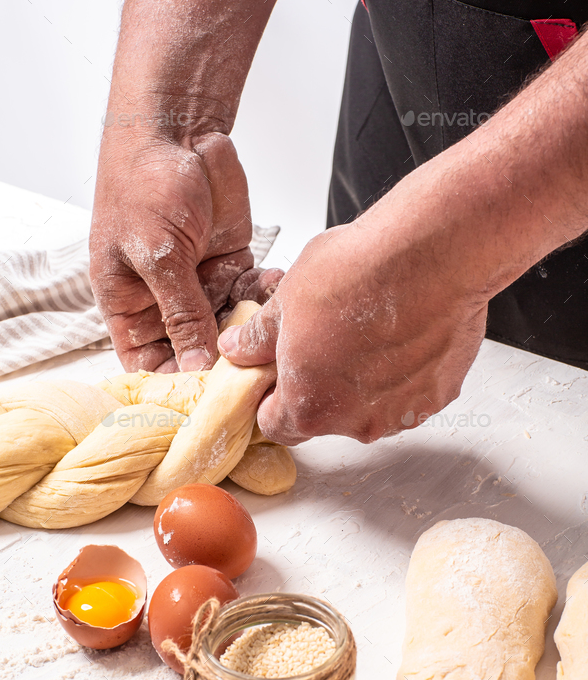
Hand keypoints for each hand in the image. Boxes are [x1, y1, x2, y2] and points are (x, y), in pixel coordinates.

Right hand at [90, 130, 278, 372]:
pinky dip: (266, 294)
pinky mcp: (230, 265)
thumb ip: (181, 312)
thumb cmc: (145, 185)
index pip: (149, 363)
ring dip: (251, 329)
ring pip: (228, 327)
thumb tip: (196, 365)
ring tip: (274, 327)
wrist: (177, 131)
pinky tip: (278, 286)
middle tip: (255, 372)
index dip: (175, 383)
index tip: (208, 396)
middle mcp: (164, 301)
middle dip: (223, 363)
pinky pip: (251, 294)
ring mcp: (199, 284)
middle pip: (194, 352)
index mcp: (129, 305)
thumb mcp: (158, 256)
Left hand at [217, 220, 487, 444]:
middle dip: (320, 388)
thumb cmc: (357, 273)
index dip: (272, 399)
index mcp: (309, 408)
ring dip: (364, 382)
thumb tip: (238, 349)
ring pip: (371, 407)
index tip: (278, 374)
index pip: (276, 425)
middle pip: (327, 418)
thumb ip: (258, 339)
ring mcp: (403, 413)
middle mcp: (357, 423)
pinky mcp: (440, 394)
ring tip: (368, 331)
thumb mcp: (285, 301)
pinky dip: (404, 372)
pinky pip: (411, 392)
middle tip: (324, 341)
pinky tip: (403, 332)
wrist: (431, 253)